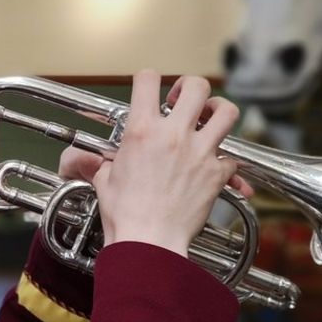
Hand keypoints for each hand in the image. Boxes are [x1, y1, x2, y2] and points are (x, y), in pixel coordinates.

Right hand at [90, 70, 243, 257]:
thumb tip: (89, 160)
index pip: (148, 80)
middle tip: (183, 101)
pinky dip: (226, 159)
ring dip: (218, 111)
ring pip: (226, 111)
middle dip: (190, 88)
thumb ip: (101, 162)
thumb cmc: (125, 215)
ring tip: (209, 119)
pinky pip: (232, 157)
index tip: (151, 88)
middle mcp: (174, 134)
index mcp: (142, 130)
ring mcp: (199, 152)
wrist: (149, 241)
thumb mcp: (104, 179)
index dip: (148, 79)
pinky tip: (214, 166)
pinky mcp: (217, 174)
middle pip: (197, 86)